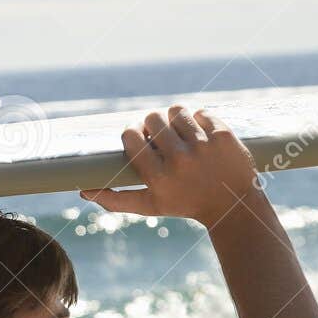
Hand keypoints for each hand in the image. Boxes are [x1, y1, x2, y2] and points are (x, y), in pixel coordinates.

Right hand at [80, 107, 261, 226]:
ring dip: (175, 118)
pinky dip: (199, 121)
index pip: (132, 136)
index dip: (133, 132)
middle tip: (160, 135)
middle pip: (152, 118)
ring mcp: (203, 146)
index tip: (139, 136)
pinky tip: (201, 134)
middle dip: (153, 124)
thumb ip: (115, 199)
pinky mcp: (223, 136)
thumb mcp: (150, 206)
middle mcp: (180, 160)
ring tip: (179, 131)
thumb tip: (83, 192)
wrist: (233, 206)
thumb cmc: (186, 205)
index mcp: (158, 177)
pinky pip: (201, 113)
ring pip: (176, 110)